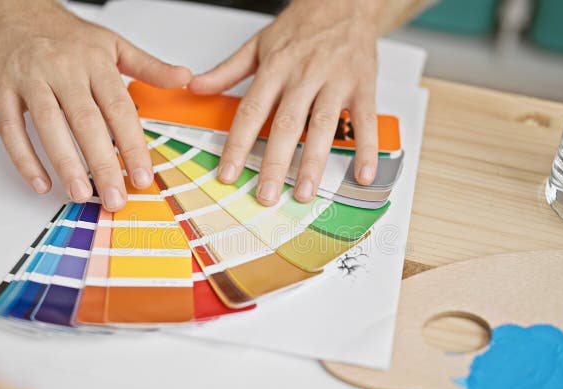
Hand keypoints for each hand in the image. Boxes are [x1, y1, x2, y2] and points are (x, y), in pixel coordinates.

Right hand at [0, 1, 190, 210]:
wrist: (14, 12)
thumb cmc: (67, 37)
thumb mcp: (114, 44)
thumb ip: (150, 66)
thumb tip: (185, 77)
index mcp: (95, 61)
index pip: (119, 109)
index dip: (132, 146)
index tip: (142, 177)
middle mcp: (63, 69)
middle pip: (86, 122)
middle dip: (102, 164)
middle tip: (115, 198)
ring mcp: (30, 79)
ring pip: (48, 125)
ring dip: (65, 163)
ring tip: (81, 194)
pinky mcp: (1, 90)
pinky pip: (10, 129)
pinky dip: (24, 159)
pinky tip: (42, 183)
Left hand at [188, 0, 382, 204]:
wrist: (345, 0)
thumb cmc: (302, 26)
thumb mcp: (259, 43)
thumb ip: (227, 69)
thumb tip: (195, 87)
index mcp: (275, 67)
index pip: (251, 111)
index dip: (237, 145)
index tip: (228, 174)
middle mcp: (304, 75)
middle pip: (286, 125)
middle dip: (274, 163)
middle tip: (266, 196)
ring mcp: (335, 81)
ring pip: (322, 126)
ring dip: (313, 163)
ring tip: (304, 193)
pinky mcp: (363, 86)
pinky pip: (365, 121)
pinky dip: (366, 149)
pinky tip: (362, 174)